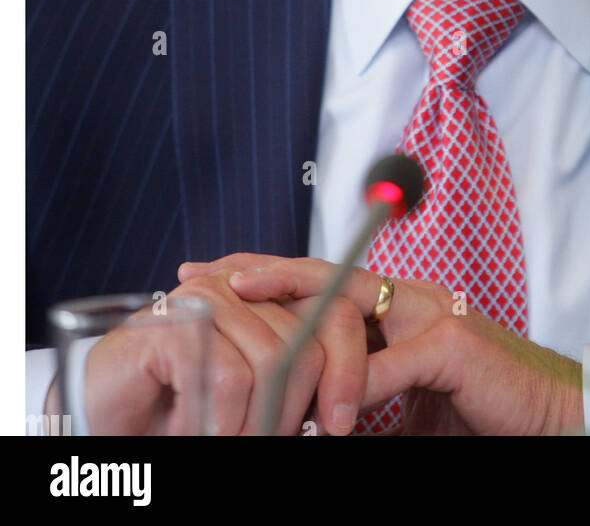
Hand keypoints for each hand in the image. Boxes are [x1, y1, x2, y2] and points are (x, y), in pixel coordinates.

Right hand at [46, 269, 367, 435]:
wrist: (104, 417)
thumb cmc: (179, 411)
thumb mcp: (251, 402)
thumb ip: (292, 393)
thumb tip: (341, 414)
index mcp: (270, 302)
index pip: (334, 317)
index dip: (347, 370)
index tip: (338, 423)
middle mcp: (244, 289)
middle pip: (308, 341)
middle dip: (293, 407)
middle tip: (261, 438)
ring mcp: (209, 296)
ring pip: (273, 360)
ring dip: (252, 421)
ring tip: (220, 436)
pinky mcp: (178, 318)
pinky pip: (228, 376)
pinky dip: (217, 420)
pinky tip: (194, 427)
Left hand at [183, 253, 583, 435]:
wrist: (552, 418)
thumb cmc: (481, 413)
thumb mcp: (404, 407)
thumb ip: (360, 399)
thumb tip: (305, 419)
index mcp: (397, 313)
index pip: (322, 285)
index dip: (269, 280)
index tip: (214, 280)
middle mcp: (411, 301)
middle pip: (325, 277)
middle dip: (261, 274)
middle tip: (205, 276)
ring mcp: (433, 316)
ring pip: (349, 305)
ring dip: (292, 313)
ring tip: (241, 309)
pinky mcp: (454, 345)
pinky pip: (393, 362)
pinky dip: (356, 385)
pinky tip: (322, 404)